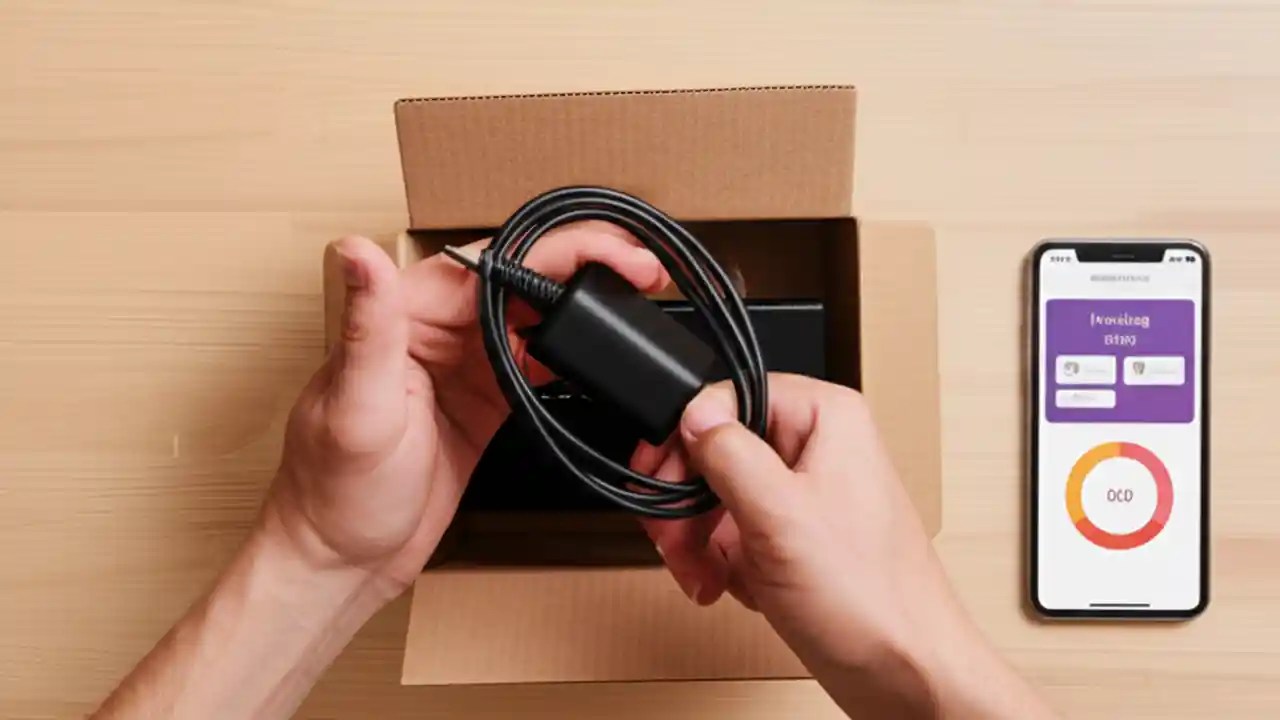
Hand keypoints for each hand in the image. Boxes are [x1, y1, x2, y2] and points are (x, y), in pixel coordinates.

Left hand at [269, 224, 668, 592]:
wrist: (342, 562)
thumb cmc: (332, 492)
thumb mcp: (356, 407)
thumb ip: (367, 327)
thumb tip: (357, 250)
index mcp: (402, 314)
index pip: (490, 261)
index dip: (556, 249)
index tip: (607, 250)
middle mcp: (433, 329)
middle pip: (522, 279)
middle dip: (584, 268)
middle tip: (643, 271)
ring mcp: (461, 365)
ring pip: (533, 317)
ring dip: (582, 307)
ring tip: (634, 303)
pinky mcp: (481, 401)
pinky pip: (533, 365)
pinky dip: (569, 357)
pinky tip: (599, 356)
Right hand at [635, 374, 1052, 717]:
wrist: (904, 674)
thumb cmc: (871, 598)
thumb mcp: (780, 514)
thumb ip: (729, 453)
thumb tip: (692, 413)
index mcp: (825, 419)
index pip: (729, 396)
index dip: (685, 437)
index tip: (658, 475)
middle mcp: (815, 450)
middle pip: (715, 449)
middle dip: (686, 502)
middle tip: (673, 537)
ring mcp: (802, 496)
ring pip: (716, 495)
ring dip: (695, 539)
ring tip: (699, 573)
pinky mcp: (792, 538)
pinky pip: (731, 533)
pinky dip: (717, 562)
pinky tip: (725, 586)